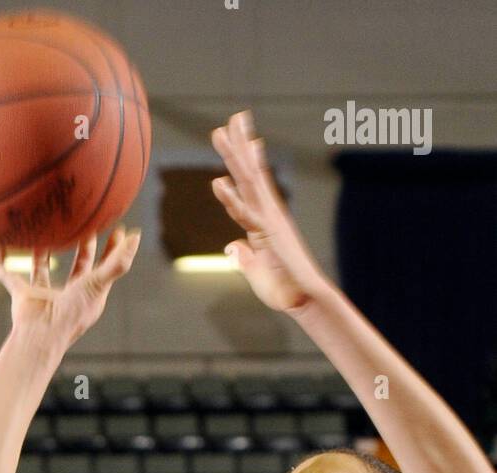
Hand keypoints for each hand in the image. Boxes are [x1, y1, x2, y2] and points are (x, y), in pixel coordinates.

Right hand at [0, 226, 140, 351]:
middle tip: (85, 222)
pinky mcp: (22, 296)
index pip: (104, 268)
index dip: (112, 250)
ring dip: (40, 252)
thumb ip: (117, 262)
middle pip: (78, 267)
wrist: (41, 337)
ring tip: (43, 228)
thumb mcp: (98, 284)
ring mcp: (44, 296)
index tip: (118, 229)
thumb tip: (136, 236)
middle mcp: (68, 295)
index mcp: (89, 294)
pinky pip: (8, 275)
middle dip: (82, 246)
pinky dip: (1, 262)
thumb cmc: (72, 314)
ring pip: (41, 269)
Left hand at [210, 110, 330, 312]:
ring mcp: (268, 222)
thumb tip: (232, 245)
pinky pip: (245, 215)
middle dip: (238, 147)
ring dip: (234, 156)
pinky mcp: (267, 236)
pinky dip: (231, 199)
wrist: (305, 300)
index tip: (246, 141)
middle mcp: (268, 215)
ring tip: (222, 131)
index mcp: (266, 222)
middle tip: (229, 121)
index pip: (254, 187)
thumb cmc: (284, 290)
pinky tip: (218, 182)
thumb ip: (244, 257)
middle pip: (249, 175)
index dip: (247, 163)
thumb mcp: (256, 272)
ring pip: (247, 183)